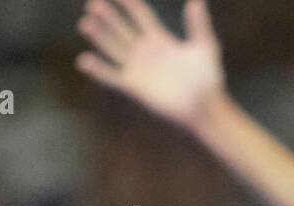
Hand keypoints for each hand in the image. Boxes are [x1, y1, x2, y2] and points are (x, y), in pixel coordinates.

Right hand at [75, 0, 225, 127]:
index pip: (140, 16)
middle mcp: (146, 52)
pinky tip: (84, 59)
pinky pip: (112, 76)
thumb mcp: (206, 48)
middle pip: (122, 29)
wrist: (205, 107)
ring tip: (86, 23)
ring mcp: (138, 68)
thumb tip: (197, 2)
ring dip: (99, 36)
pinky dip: (98, 69)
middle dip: (108, 17)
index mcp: (160, 39)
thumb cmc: (209, 79)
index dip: (128, 4)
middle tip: (93, 4)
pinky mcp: (134, 86)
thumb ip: (199, 25)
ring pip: (113, 48)